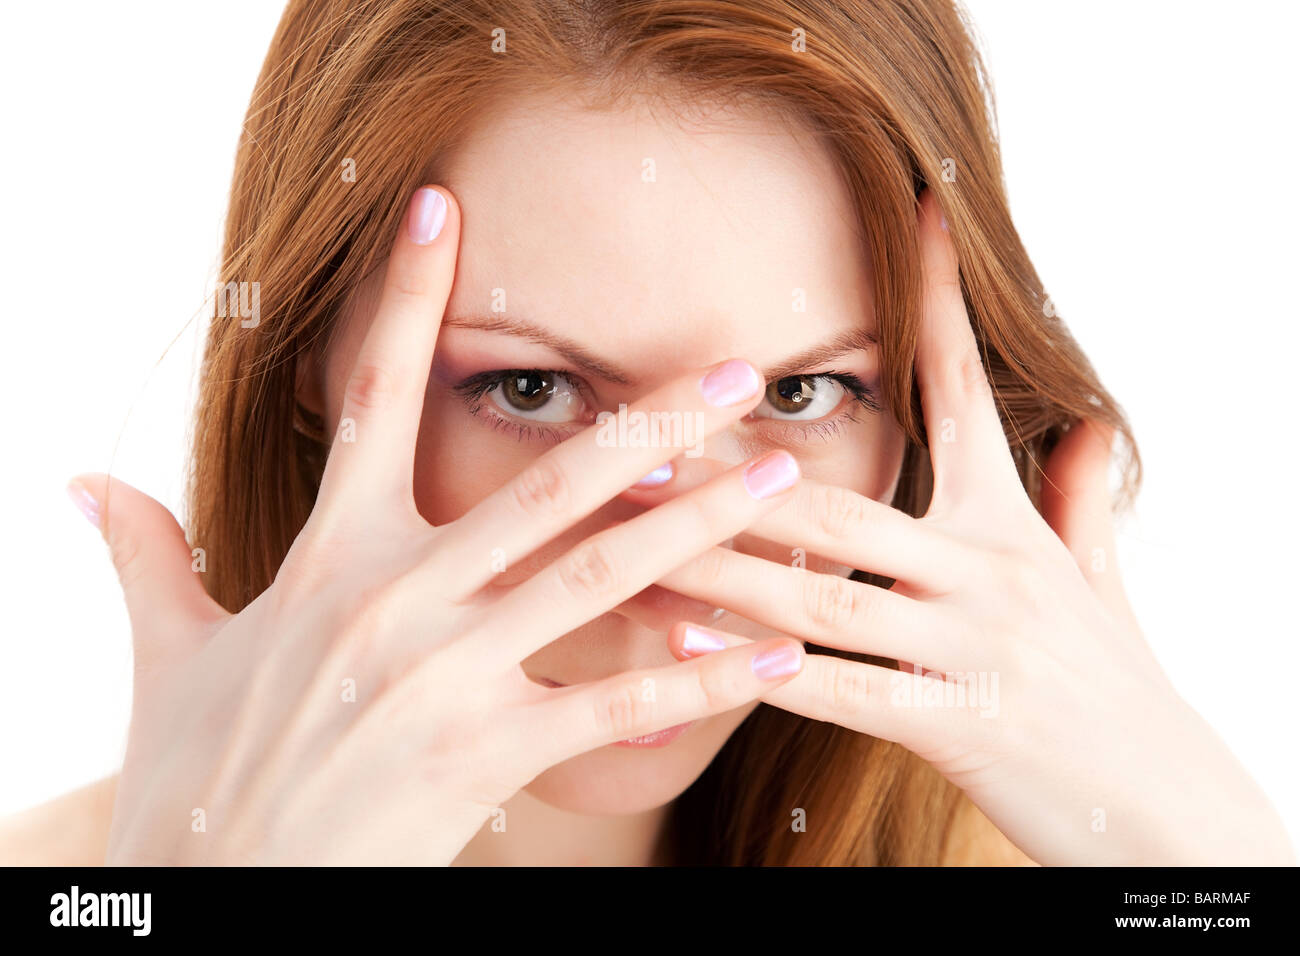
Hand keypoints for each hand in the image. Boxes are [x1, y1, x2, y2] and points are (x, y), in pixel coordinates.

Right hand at [78, 185, 805, 865]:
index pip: (369, 398)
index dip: (408, 297)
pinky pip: (612, 706)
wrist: (214, 890)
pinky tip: (775, 656)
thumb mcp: (170, 653)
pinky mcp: (486, 753)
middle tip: (734, 370)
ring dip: (699, 522)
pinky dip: (698, 678)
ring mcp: (449, 675)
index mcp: (326, 556)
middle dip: (647, 420)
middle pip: (544, 485)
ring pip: (598, 577)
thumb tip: (87, 485)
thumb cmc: (198, 770)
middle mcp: (397, 599)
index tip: (444, 209)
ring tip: (782, 478)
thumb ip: (146, 558)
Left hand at [630, 189, 1295, 865]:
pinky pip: (847, 694)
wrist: (1161, 795)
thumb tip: (1089, 430)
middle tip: (643, 451)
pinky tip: (698, 655)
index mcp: (1006, 521)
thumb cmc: (1111, 677)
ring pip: (825, 599)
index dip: (940, 298)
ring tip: (636, 552)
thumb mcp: (1095, 576)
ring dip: (720, 575)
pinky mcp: (961, 723)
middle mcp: (989, 570)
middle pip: (840, 506)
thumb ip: (1077, 499)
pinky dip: (771, 675)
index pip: (966, 388)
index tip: (920, 209)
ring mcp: (974, 646)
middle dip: (732, 481)